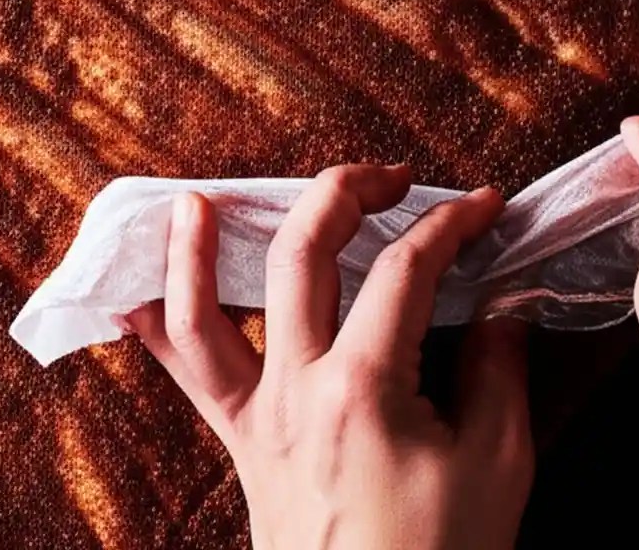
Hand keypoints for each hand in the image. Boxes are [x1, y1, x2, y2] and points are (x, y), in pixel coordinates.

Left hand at [126, 165, 533, 548]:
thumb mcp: (496, 462)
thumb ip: (496, 368)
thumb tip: (503, 301)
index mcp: (367, 388)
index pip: (406, 269)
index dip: (450, 223)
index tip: (482, 206)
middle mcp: (298, 388)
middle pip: (304, 255)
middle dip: (345, 192)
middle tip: (389, 177)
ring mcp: (257, 414)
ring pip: (204, 312)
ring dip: (196, 250)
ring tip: (198, 200)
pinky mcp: (240, 440)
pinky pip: (181, 375)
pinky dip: (153, 327)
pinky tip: (135, 292)